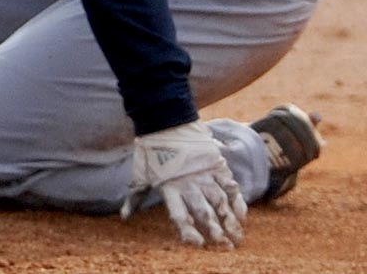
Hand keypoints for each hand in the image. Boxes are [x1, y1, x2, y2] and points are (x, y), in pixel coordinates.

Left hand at [121, 121, 246, 246]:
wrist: (164, 120)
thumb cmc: (150, 151)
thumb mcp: (140, 174)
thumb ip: (136, 198)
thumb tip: (124, 218)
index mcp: (170, 187)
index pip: (179, 214)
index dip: (188, 231)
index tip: (198, 245)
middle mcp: (188, 183)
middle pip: (204, 211)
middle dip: (215, 230)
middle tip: (225, 246)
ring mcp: (203, 173)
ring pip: (220, 201)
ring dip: (230, 220)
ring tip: (237, 237)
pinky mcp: (215, 163)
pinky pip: (230, 184)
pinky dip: (238, 199)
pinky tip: (242, 215)